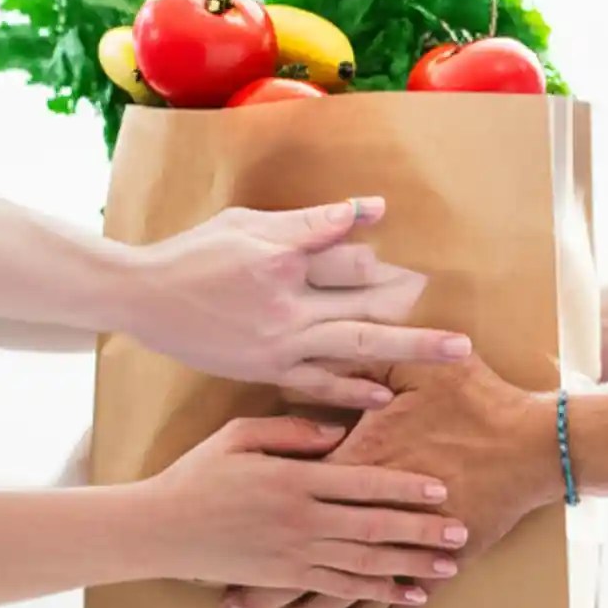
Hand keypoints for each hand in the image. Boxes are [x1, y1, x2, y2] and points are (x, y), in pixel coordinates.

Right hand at [125, 197, 472, 408]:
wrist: (144, 299)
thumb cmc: (194, 253)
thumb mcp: (248, 223)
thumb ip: (310, 221)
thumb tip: (371, 210)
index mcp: (278, 260)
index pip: (346, 256)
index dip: (368, 253)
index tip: (390, 246)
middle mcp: (283, 307)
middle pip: (363, 316)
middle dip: (416, 330)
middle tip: (463, 343)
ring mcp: (275, 344)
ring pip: (350, 352)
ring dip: (402, 358)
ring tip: (445, 362)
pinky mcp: (262, 369)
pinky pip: (315, 383)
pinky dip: (350, 391)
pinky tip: (380, 397)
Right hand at [141, 416, 467, 604]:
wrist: (160, 529)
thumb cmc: (198, 475)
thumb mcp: (239, 435)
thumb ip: (289, 432)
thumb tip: (337, 431)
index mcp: (292, 479)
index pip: (361, 483)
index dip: (404, 487)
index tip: (440, 487)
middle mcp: (299, 520)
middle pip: (373, 527)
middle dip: (420, 531)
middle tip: (460, 531)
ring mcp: (293, 554)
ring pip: (364, 562)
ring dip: (409, 565)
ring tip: (447, 566)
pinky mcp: (284, 578)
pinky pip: (338, 589)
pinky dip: (376, 592)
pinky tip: (405, 594)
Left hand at [220, 356, 562, 607]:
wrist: (535, 443)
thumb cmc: (477, 400)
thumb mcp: (418, 367)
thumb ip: (368, 358)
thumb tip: (326, 347)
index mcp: (362, 462)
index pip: (298, 500)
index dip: (260, 525)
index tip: (226, 544)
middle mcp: (376, 510)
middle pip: (314, 555)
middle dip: (273, 585)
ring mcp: (408, 539)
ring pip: (352, 584)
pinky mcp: (438, 557)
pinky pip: (403, 597)